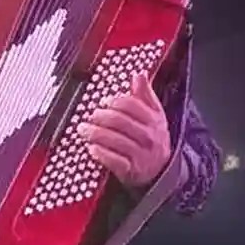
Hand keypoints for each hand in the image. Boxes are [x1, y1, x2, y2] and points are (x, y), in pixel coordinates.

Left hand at [76, 73, 171, 187]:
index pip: (132, 106)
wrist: (161, 170)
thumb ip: (145, 95)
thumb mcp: (154, 115)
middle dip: (101, 117)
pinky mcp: (132, 171)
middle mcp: (149, 137)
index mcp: (154, 120)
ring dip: (95, 133)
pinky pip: (115, 161)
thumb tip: (139, 74)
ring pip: (115, 140)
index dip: (115, 102)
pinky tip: (91, 148)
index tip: (103, 102)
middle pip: (120, 122)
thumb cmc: (151, 138)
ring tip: (82, 129)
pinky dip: (102, 154)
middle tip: (90, 115)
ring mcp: (141, 155)